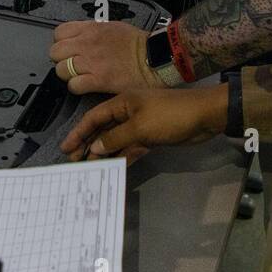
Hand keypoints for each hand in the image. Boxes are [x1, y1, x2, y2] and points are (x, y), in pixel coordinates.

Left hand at [50, 20, 164, 94]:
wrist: (155, 57)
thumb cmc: (140, 44)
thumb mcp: (114, 27)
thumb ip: (95, 31)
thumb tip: (84, 36)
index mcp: (92, 29)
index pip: (59, 32)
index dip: (62, 43)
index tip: (69, 49)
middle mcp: (87, 44)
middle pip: (55, 52)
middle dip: (61, 60)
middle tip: (72, 65)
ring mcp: (91, 62)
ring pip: (60, 69)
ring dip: (68, 75)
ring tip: (80, 76)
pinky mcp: (98, 80)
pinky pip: (73, 85)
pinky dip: (77, 88)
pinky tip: (87, 86)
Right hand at [60, 86, 227, 164]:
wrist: (204, 116)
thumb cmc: (170, 115)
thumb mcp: (140, 127)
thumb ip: (116, 138)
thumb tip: (96, 147)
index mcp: (123, 103)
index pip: (94, 117)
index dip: (79, 132)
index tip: (66, 148)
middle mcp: (129, 113)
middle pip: (103, 130)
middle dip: (89, 144)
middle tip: (74, 162)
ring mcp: (140, 125)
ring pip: (116, 140)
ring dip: (105, 153)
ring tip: (90, 168)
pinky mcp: (152, 137)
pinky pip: (131, 147)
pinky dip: (123, 156)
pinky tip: (114, 168)